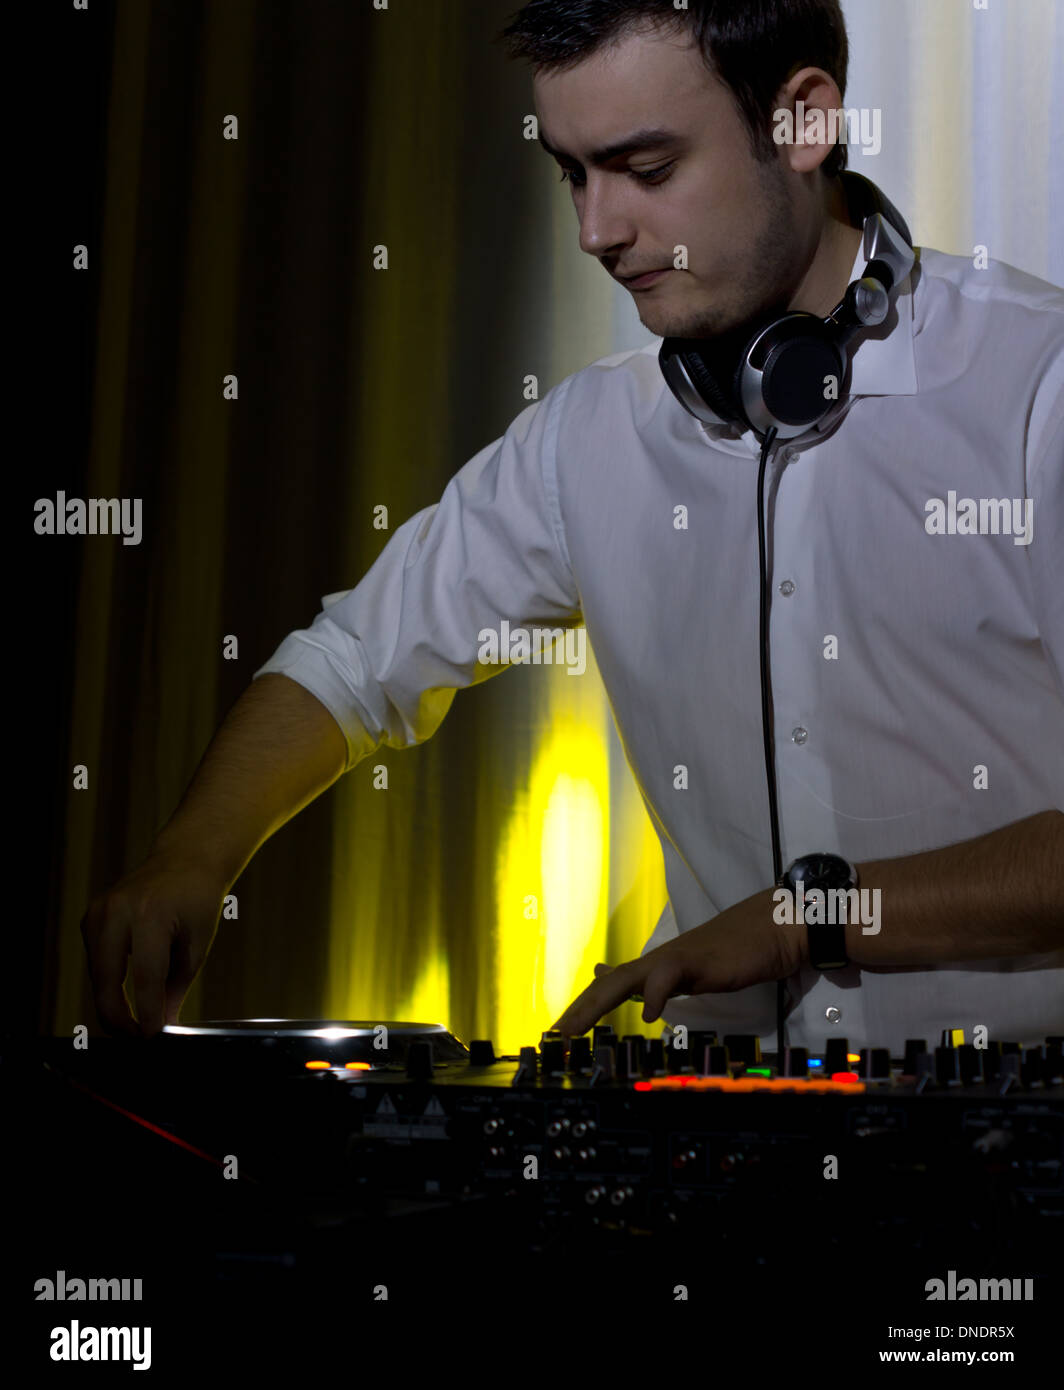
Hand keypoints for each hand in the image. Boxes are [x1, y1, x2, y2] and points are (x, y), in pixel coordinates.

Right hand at [80, 847, 227, 1037]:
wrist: (184, 860)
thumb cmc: (197, 901)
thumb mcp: (196, 946)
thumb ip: (176, 989)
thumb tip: (163, 1028)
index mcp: (151, 914)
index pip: (144, 977)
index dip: (146, 1013)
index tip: (151, 1039)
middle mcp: (118, 911)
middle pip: (107, 980)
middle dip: (118, 1018)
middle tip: (136, 1040)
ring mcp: (99, 912)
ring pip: (97, 975)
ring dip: (112, 1003)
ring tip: (135, 1022)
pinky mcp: (90, 917)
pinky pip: (95, 961)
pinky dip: (108, 981)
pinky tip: (125, 992)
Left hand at [550, 887, 799, 1036]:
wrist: (776, 925)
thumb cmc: (741, 948)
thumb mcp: (697, 969)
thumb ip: (665, 979)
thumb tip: (641, 986)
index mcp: (658, 967)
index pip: (612, 985)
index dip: (585, 1005)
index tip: (560, 1026)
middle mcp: (659, 960)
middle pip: (609, 984)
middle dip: (579, 1010)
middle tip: (554, 1035)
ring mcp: (676, 958)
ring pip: (626, 978)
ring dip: (597, 1002)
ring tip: (576, 1028)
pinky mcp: (698, 960)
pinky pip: (669, 976)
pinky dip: (656, 994)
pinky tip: (651, 1014)